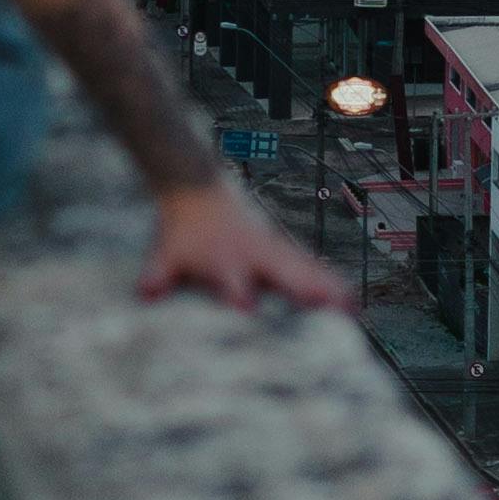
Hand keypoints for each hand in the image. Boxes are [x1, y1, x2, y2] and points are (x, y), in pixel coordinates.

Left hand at [137, 178, 355, 316]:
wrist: (196, 190)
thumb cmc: (182, 231)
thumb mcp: (166, 252)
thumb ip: (158, 274)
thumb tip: (145, 294)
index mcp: (225, 260)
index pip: (233, 280)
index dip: (238, 292)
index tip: (248, 305)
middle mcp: (253, 255)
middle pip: (281, 273)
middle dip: (303, 289)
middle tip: (330, 308)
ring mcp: (271, 250)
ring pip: (303, 270)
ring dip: (327, 288)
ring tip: (353, 309)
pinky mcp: (280, 250)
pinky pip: (309, 266)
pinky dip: (329, 281)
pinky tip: (351, 300)